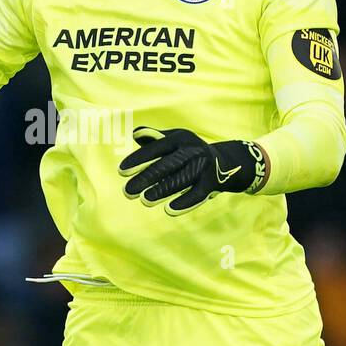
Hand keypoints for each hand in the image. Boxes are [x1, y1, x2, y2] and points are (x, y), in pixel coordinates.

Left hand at [118, 126, 266, 214]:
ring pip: (180, 180)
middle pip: (167, 165)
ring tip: (144, 201)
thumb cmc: (188, 151)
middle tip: (127, 191)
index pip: (156, 148)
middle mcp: (193, 150)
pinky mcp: (212, 183)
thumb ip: (154, 138)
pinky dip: (184, 203)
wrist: (225, 163)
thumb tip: (135, 134)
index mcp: (180, 138)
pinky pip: (197, 194)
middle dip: (146, 178)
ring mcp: (204, 166)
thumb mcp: (174, 140)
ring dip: (162, 191)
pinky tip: (169, 210)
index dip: (138, 159)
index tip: (121, 172)